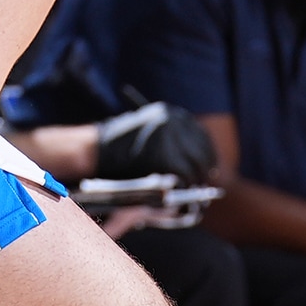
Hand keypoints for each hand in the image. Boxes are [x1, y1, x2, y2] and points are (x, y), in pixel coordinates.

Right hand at [92, 100, 216, 184]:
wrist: (95, 150)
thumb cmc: (118, 146)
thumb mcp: (147, 133)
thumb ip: (170, 139)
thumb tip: (197, 157)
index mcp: (170, 113)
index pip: (201, 135)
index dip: (207, 153)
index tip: (210, 166)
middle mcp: (173, 121)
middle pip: (203, 149)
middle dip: (205, 168)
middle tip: (206, 180)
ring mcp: (170, 138)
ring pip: (196, 165)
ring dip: (196, 179)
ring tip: (194, 190)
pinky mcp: (165, 156)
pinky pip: (185, 176)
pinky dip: (185, 186)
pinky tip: (180, 191)